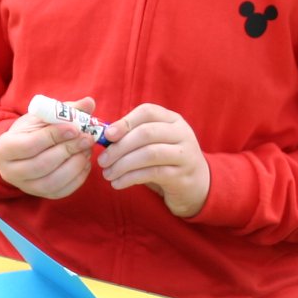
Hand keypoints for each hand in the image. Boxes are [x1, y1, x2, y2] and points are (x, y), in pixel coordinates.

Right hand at [0, 95, 96, 197]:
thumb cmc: (31, 131)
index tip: (75, 128)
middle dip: (68, 150)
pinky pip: (63, 191)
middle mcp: (11, 171)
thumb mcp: (42, 117)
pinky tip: (84, 162)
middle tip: (87, 138)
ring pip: (53, 181)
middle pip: (42, 164)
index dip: (54, 136)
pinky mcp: (42, 195)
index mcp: (5, 148)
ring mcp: (26, 186)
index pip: (30, 144)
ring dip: (75, 164)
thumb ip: (65, 110)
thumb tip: (89, 102)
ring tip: (86, 149)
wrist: (22, 151)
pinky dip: (78, 177)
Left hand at [98, 103, 210, 217]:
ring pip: (149, 154)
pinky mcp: (182, 175)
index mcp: (172, 120)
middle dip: (119, 147)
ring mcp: (185, 154)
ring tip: (107, 174)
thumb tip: (102, 135)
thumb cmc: (165, 161)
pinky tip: (118, 183)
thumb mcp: (153, 143)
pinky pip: (153, 174)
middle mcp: (182, 133)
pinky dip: (131, 178)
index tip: (107, 135)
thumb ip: (133, 136)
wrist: (195, 185)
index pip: (148, 112)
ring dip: (123, 165)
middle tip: (102, 160)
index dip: (125, 122)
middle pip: (146, 133)